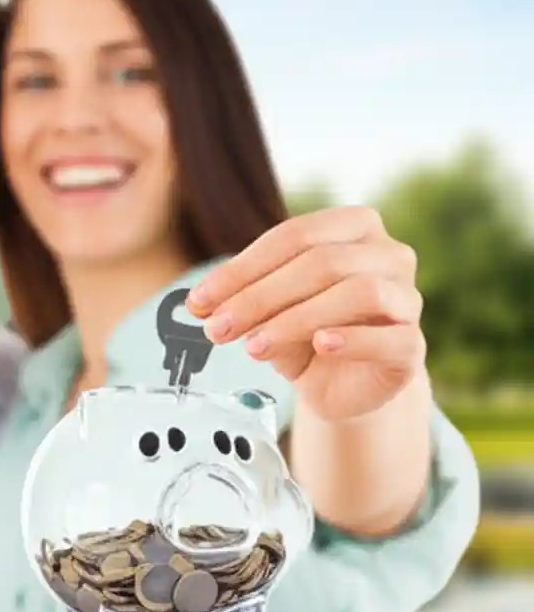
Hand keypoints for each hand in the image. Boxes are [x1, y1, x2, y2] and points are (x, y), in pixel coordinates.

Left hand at [185, 206, 425, 420]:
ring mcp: (407, 298)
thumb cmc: (304, 332)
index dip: (241, 268)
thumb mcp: (268, 312)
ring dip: (296, 319)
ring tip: (253, 347)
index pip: (293, 236)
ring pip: (358, 292)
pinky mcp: (413, 345)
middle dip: (259, 297)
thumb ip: (243, 302)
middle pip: (322, 262)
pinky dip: (351, 338)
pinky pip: (391, 336)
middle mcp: (388, 254)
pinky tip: (320, 344)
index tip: (198, 301)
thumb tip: (200, 304)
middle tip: (217, 328)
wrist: (344, 384)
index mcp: (352, 227)